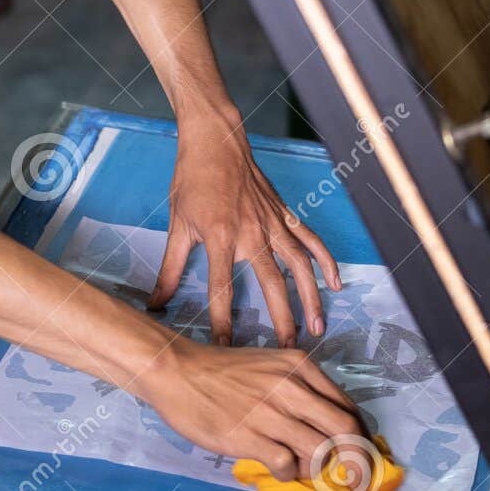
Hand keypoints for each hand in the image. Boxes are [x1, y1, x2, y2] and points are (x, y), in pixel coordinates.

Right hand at [142, 337, 366, 480]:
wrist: (178, 371)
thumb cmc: (223, 371)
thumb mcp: (271, 366)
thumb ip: (301, 390)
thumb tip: (329, 426)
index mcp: (300, 366)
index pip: (348, 406)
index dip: (361, 436)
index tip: (361, 454)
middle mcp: (292, 387)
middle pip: (346, 429)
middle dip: (357, 459)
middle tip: (354, 476)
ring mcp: (271, 413)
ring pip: (321, 451)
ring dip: (318, 468)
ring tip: (302, 467)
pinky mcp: (251, 437)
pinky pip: (288, 466)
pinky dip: (290, 474)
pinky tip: (279, 467)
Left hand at [152, 119, 341, 346]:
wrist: (216, 140)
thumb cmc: (192, 180)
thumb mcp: (177, 225)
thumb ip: (170, 268)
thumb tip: (156, 303)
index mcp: (221, 236)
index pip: (223, 288)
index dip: (222, 320)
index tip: (225, 348)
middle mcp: (253, 232)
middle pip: (273, 283)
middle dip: (281, 319)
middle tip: (286, 350)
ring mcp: (274, 222)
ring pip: (299, 265)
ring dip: (310, 297)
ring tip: (316, 327)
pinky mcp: (285, 213)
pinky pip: (310, 239)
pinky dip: (325, 261)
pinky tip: (334, 284)